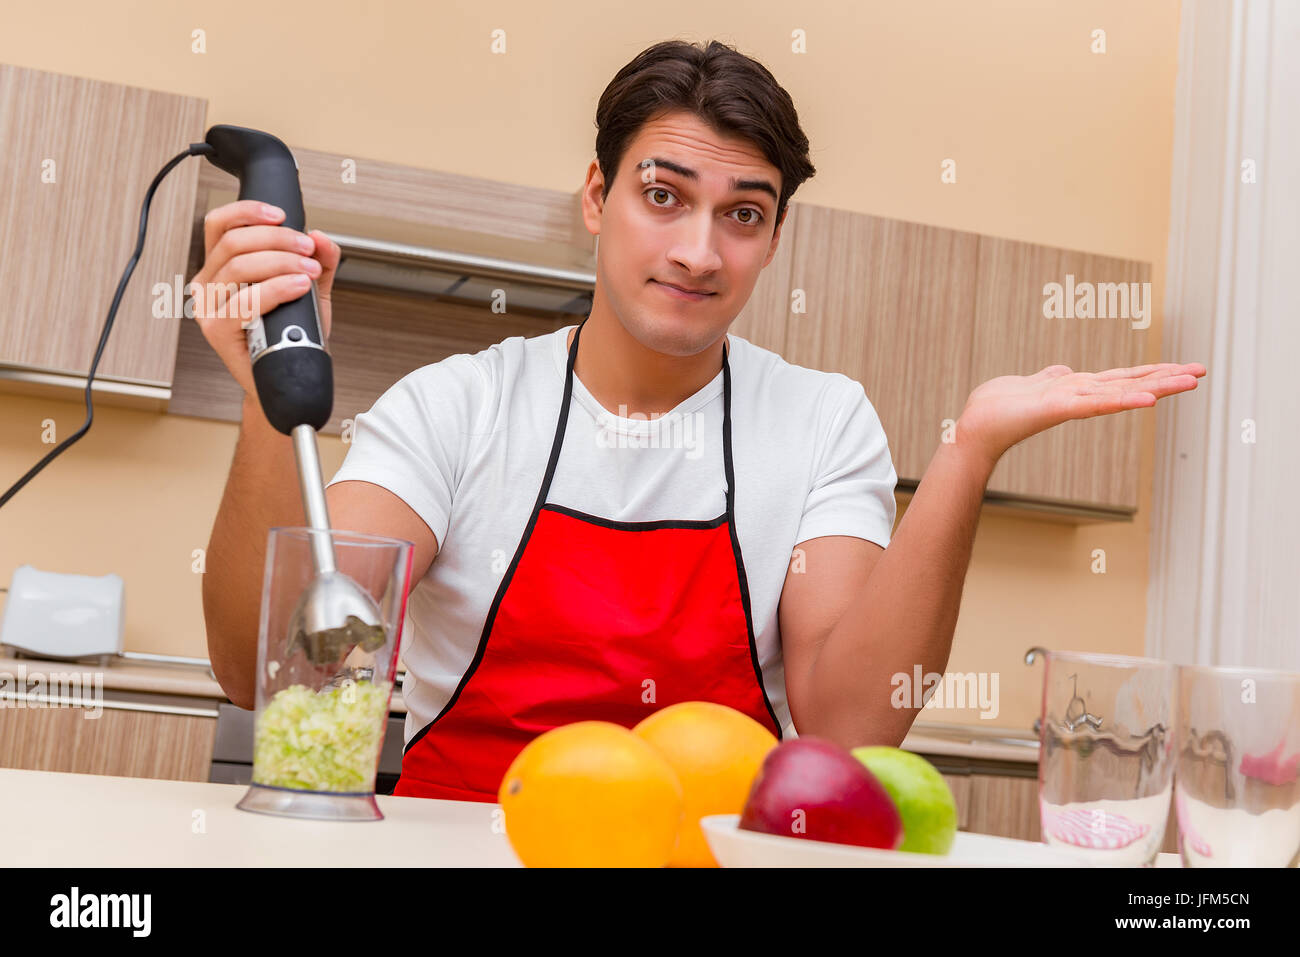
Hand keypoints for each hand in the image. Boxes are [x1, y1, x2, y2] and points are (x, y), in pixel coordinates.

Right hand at [186, 200, 341, 397]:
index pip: (219, 225)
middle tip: (307, 250)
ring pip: (238, 268)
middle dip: (277, 240)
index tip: (281, 215)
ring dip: (279, 263)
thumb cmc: (290, 335)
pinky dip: (274, 290)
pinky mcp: (216, 331)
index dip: (247, 212)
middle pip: (233, 243)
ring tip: (308, 271)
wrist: (288, 376)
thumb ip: (321, 262)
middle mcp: (209, 284)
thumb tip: (321, 238)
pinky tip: (297, 287)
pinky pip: (242, 303)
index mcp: (221, 268)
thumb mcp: (312, 290)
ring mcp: (209, 308)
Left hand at [955, 361, 1207, 468]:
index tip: (1181, 368)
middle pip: (1130, 382)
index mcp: (1074, 389)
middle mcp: (1078, 396)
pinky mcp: (1058, 409)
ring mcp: (1071, 403)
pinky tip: (1147, 398)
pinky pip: (1096, 403)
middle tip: (1202, 373)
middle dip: (1166, 378)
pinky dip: (1122, 400)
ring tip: (1188, 382)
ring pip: (1120, 391)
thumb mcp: (1028, 384)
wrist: (974, 428)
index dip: (1149, 372)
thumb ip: (1048, 378)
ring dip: (1156, 386)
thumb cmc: (996, 408)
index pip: (1119, 378)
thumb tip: (1062, 370)